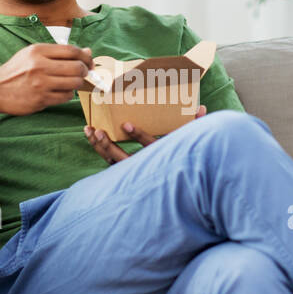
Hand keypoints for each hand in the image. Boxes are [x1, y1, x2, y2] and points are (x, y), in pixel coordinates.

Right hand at [0, 43, 92, 115]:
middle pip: (76, 67)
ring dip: (76, 84)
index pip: (72, 51)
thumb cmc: (17, 71)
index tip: (89, 62)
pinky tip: (59, 92)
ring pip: (74, 83)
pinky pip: (65, 96)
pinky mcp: (41, 99)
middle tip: (82, 74)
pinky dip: (67, 94)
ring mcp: (40, 83)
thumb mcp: (33, 55)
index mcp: (38, 51)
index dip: (85, 56)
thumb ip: (59, 53)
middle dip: (84, 71)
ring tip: (69, 83)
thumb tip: (88, 51)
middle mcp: (40, 65)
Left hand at [84, 105, 206, 164]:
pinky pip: (109, 161)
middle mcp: (145, 167)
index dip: (137, 136)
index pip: (149, 146)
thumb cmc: (182, 158)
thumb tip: (202, 108)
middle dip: (109, 146)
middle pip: (123, 159)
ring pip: (112, 162)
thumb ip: (194, 125)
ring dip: (99, 146)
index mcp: (160, 157)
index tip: (126, 125)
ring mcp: (133, 172)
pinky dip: (99, 149)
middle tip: (100, 131)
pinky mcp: (124, 171)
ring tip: (90, 130)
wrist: (178, 185)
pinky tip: (92, 135)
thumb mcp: (188, 141)